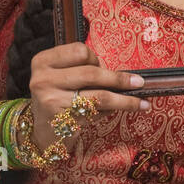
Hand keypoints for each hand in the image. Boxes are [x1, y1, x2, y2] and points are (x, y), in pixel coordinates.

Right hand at [29, 41, 147, 152]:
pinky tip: (123, 110)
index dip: (95, 58)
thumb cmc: (59, 98)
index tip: (102, 67)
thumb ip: (83, 69)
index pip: (79, 51)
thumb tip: (125, 74)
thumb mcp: (62, 77)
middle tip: (138, 82)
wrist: (42, 132)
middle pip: (91, 73)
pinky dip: (113, 111)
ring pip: (98, 96)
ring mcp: (50, 100)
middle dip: (118, 79)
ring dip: (124, 99)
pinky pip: (96, 113)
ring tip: (142, 102)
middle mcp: (42, 79)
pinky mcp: (61, 120)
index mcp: (43, 61)